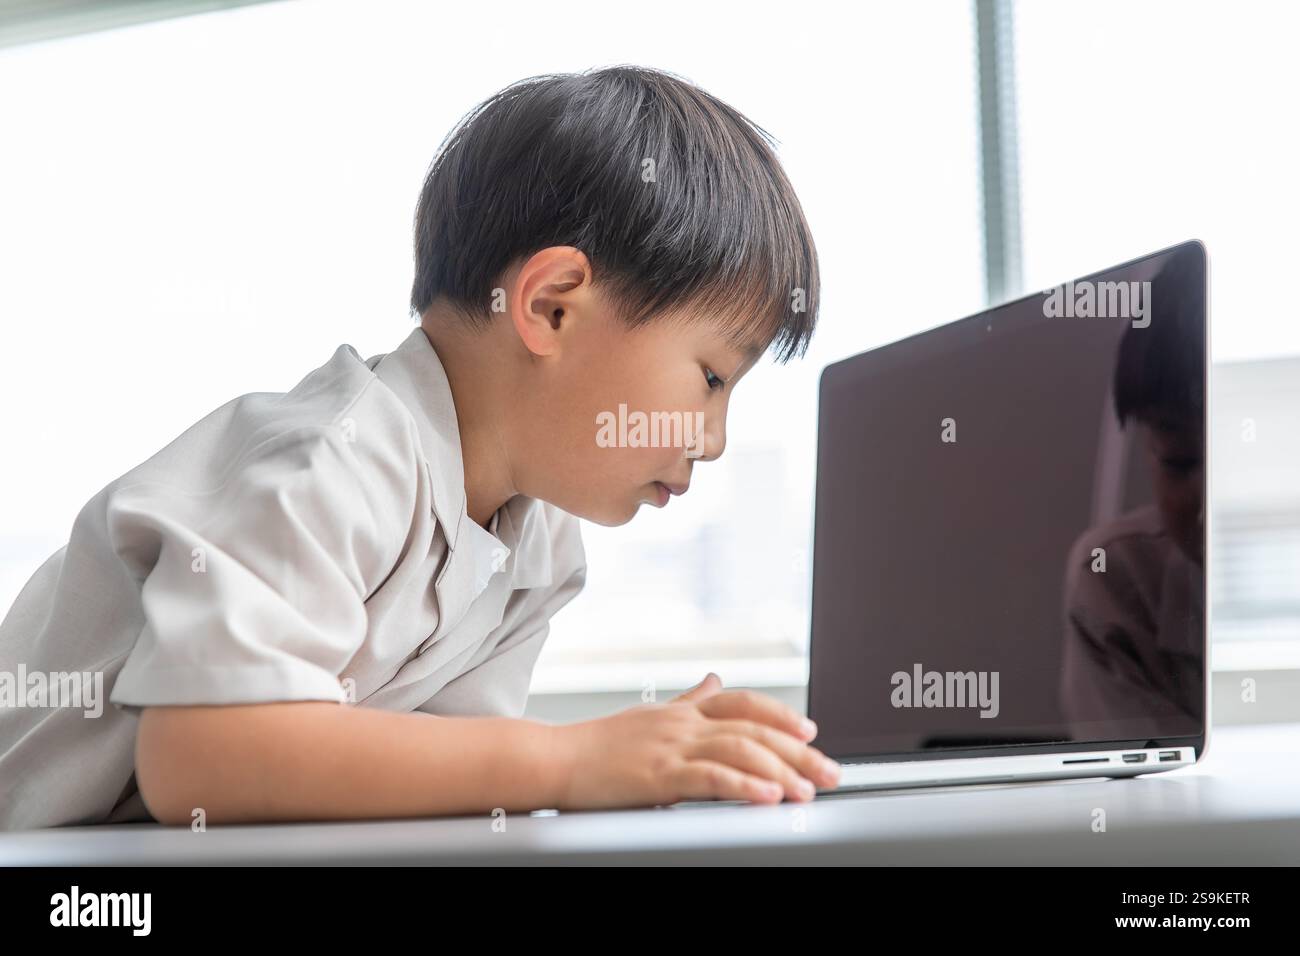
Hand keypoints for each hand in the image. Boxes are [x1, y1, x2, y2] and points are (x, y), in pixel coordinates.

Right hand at [549, 672, 840, 808]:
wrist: (554, 758)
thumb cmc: (598, 744)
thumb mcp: (649, 714)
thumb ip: (687, 700)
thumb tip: (713, 678)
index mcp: (683, 711)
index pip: (743, 704)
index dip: (781, 715)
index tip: (812, 733)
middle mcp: (683, 723)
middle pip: (753, 729)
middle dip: (798, 752)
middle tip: (829, 773)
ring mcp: (671, 746)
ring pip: (739, 750)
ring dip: (780, 771)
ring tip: (807, 791)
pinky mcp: (658, 775)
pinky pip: (711, 777)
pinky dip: (744, 786)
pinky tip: (767, 797)